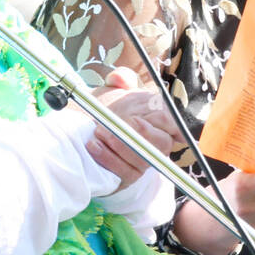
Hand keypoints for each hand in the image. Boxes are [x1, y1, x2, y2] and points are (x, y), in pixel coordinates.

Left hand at [86, 67, 181, 186]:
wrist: (82, 133)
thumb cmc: (105, 112)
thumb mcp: (112, 91)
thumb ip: (120, 79)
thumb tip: (121, 78)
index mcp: (158, 121)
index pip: (172, 123)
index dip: (164, 122)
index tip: (142, 118)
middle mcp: (154, 143)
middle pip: (163, 143)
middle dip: (143, 134)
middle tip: (124, 124)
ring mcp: (143, 161)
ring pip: (143, 158)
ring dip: (120, 144)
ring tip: (99, 131)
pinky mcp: (128, 177)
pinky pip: (124, 171)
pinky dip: (108, 157)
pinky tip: (93, 145)